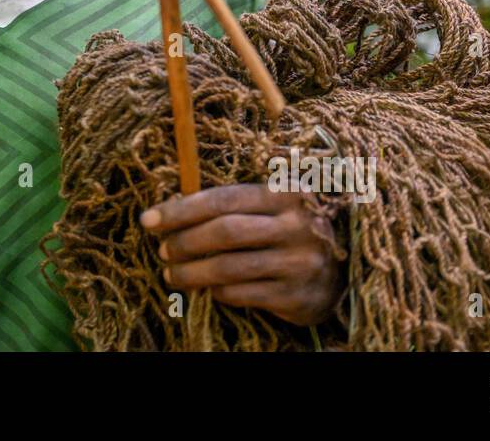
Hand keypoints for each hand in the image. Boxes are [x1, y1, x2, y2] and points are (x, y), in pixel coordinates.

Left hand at [140, 183, 343, 326]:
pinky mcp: (297, 296)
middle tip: (162, 250)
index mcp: (286, 193)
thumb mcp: (271, 208)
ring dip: (192, 273)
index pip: (223, 199)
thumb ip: (232, 205)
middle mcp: (297, 225)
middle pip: (225, 231)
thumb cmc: (290, 232)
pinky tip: (207, 289)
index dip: (181, 209)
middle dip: (184, 242)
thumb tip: (170, 209)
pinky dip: (218, 292)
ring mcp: (300, 262)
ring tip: (171, 274)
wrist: (340, 273)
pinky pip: (242, 294)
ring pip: (229, 268)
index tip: (149, 219)